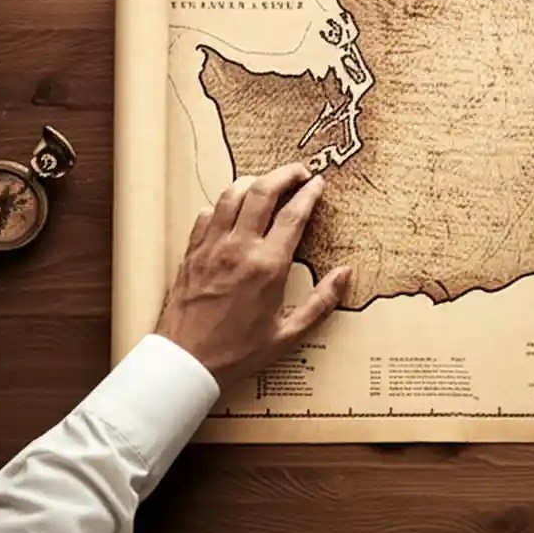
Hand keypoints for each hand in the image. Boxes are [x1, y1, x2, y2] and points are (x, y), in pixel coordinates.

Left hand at [156, 163, 351, 387]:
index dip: (309, 193)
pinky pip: (207, 214)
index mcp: (267, 266)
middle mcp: (239, 248)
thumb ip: (322, 302)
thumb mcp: (289, 334)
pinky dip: (222, 205)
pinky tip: (231, 210)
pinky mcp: (192, 252)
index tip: (318, 183)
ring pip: (231, 194)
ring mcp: (212, 247)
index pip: (293, 214)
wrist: (187, 361)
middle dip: (284, 174)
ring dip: (253, 182)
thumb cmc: (238, 351)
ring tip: (267, 182)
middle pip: (262, 191)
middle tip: (298, 171)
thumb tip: (345, 274)